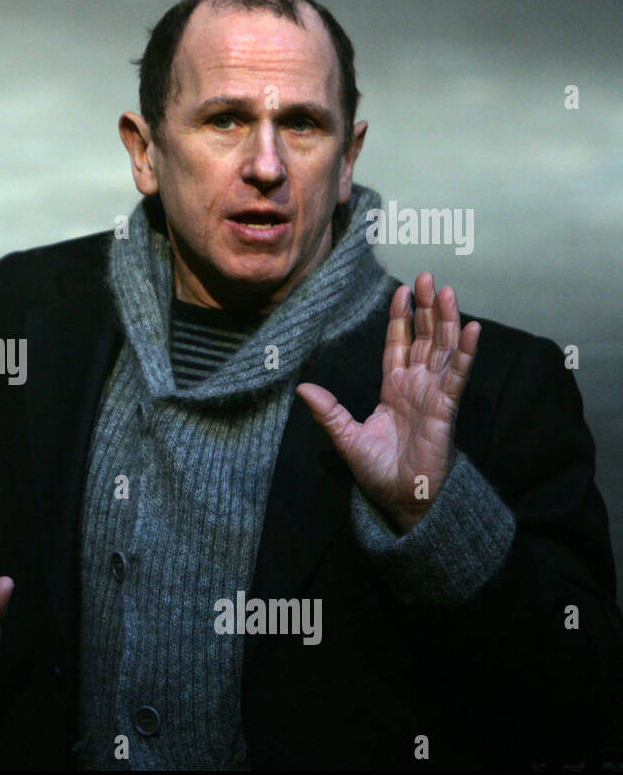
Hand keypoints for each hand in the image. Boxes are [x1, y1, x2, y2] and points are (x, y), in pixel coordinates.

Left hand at [296, 272, 479, 533]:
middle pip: (424, 337)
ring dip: (447, 320)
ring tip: (447, 291)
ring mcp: (434, 394)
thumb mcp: (346, 437)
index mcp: (394, 388)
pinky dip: (465, 352)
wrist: (401, 497)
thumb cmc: (379, 470)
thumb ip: (328, 411)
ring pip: (443, 349)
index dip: (401, 318)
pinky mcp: (446, 407)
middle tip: (426, 276)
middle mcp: (417, 385)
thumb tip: (301, 389)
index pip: (398, 344)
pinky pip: (458, 375)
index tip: (401, 291)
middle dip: (425, 308)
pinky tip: (473, 328)